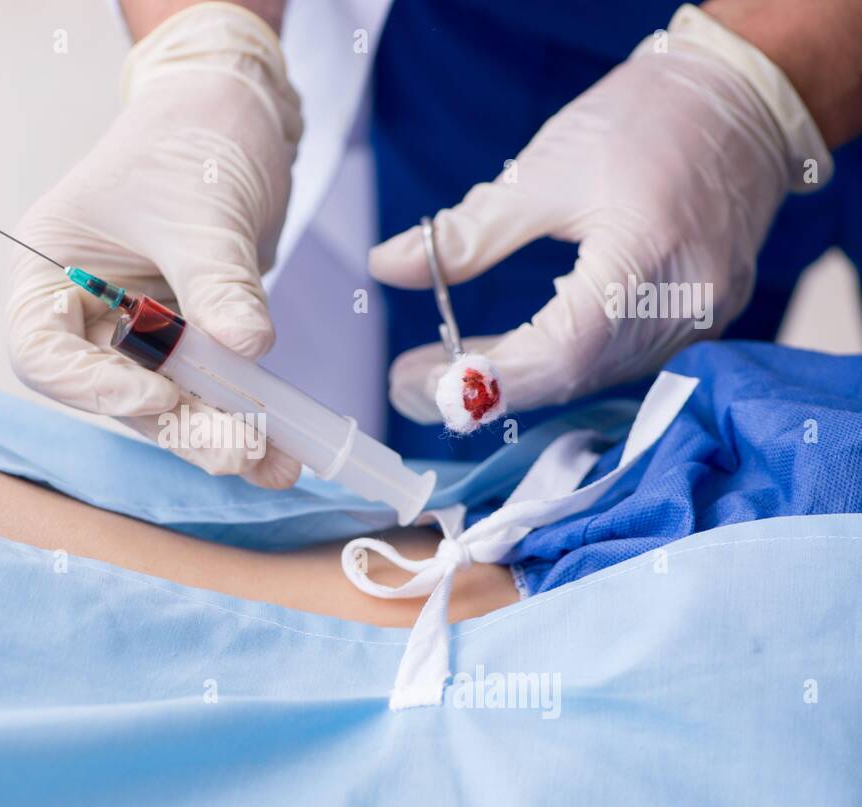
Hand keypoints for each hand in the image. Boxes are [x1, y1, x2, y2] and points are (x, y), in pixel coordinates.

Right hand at [5, 3, 301, 486]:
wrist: (233, 115)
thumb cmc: (188, 138)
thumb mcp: (199, 209)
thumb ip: (218, 281)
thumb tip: (249, 347)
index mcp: (49, 273)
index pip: (43, 351)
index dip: (93, 387)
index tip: (158, 397)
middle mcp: (85, 313)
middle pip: (116, 393)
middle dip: (180, 426)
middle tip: (239, 451)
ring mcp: (138, 333)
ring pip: (169, 405)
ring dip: (220, 435)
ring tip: (277, 463)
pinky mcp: (189, 341)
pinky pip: (211, 392)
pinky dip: (247, 418)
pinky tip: (286, 453)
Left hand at [369, 4, 830, 424]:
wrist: (743, 96)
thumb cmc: (646, 118)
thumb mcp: (540, 171)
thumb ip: (466, 234)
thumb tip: (386, 266)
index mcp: (647, 261)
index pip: (559, 352)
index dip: (482, 377)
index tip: (412, 382)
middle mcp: (684, 306)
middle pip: (572, 376)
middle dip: (484, 388)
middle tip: (410, 385)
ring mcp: (701, 317)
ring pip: (592, 376)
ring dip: (516, 380)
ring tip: (443, 367)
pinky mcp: (700, 315)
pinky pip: (617, 360)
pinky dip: (556, 362)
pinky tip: (506, 353)